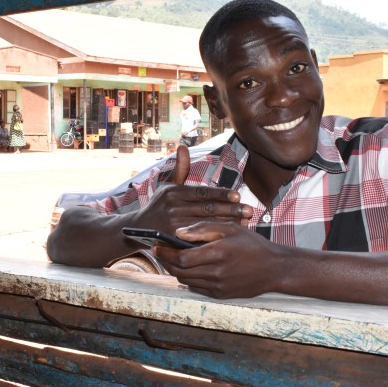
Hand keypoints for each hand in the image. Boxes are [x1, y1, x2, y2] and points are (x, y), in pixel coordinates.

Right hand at [131, 144, 252, 233]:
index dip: (220, 194)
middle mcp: (174, 208)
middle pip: (207, 209)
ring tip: (244, 223)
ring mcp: (174, 224)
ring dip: (226, 224)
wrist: (138, 229)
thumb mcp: (166, 186)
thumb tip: (182, 146)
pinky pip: (198, 238)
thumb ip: (179, 169)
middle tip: (249, 211)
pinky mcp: (174, 240)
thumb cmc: (158, 206)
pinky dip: (214, 238)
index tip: (237, 195)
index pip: (202, 193)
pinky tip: (228, 237)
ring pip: (205, 224)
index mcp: (174, 193)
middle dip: (230, 210)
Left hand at [153, 221, 279, 298]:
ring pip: (184, 280)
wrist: (274, 269)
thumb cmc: (252, 245)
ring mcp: (217, 286)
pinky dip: (187, 278)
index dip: (164, 252)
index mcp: (217, 253)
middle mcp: (215, 273)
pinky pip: (195, 287)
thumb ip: (202, 228)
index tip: (156, 245)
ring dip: (174, 270)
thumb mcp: (230, 228)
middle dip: (165, 261)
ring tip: (170, 258)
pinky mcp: (220, 294)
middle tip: (158, 251)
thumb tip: (178, 233)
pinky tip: (187, 268)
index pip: (181, 257)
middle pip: (179, 270)